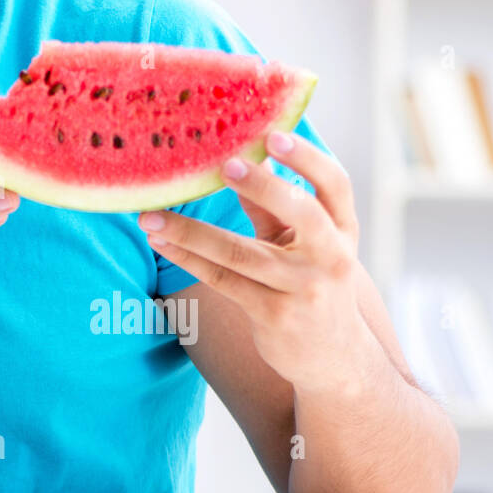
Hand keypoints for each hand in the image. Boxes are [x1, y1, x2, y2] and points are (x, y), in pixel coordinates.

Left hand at [138, 129, 375, 395]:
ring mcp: (303, 289)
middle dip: (262, 185)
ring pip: (240, 253)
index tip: (273, 134)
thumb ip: (274, 204)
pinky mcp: (273, 315)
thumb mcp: (305, 241)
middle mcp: (330, 257)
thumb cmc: (310, 281)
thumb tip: (236, 153)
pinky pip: (222, 280)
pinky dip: (186, 257)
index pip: (335, 184)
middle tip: (223, 164)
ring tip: (150, 214)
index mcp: (342, 229)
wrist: (334, 358)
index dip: (307, 158)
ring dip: (189, 231)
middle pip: (300, 213)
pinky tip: (159, 241)